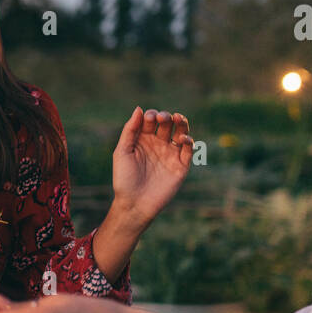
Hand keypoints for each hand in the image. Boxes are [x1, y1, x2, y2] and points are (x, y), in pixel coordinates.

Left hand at [111, 107, 193, 228]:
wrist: (134, 204)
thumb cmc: (124, 178)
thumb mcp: (122, 152)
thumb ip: (130, 130)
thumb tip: (139, 108)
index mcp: (143, 139)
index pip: (150, 121)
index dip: (151, 116)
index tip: (149, 118)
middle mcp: (158, 145)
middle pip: (167, 124)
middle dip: (166, 117)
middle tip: (163, 118)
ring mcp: (170, 154)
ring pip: (180, 133)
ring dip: (182, 123)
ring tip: (178, 119)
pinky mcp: (181, 166)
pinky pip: (188, 151)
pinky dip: (189, 142)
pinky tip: (183, 138)